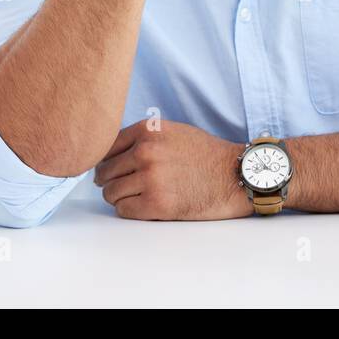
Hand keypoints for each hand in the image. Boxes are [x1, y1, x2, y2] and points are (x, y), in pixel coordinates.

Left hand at [93, 118, 252, 219]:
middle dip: (113, 180)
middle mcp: (146, 151)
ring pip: (110, 193)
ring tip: (139, 195)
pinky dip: (130, 209)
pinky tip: (146, 204)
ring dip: (120, 196)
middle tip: (129, 185)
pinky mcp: (156, 203)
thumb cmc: (205, 155)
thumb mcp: (172, 131)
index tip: (116, 169)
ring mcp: (150, 177)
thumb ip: (141, 138)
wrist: (234, 176)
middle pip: (104, 172)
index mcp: (148, 129)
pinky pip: (123, 209)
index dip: (109, 161)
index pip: (105, 148)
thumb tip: (106, 155)